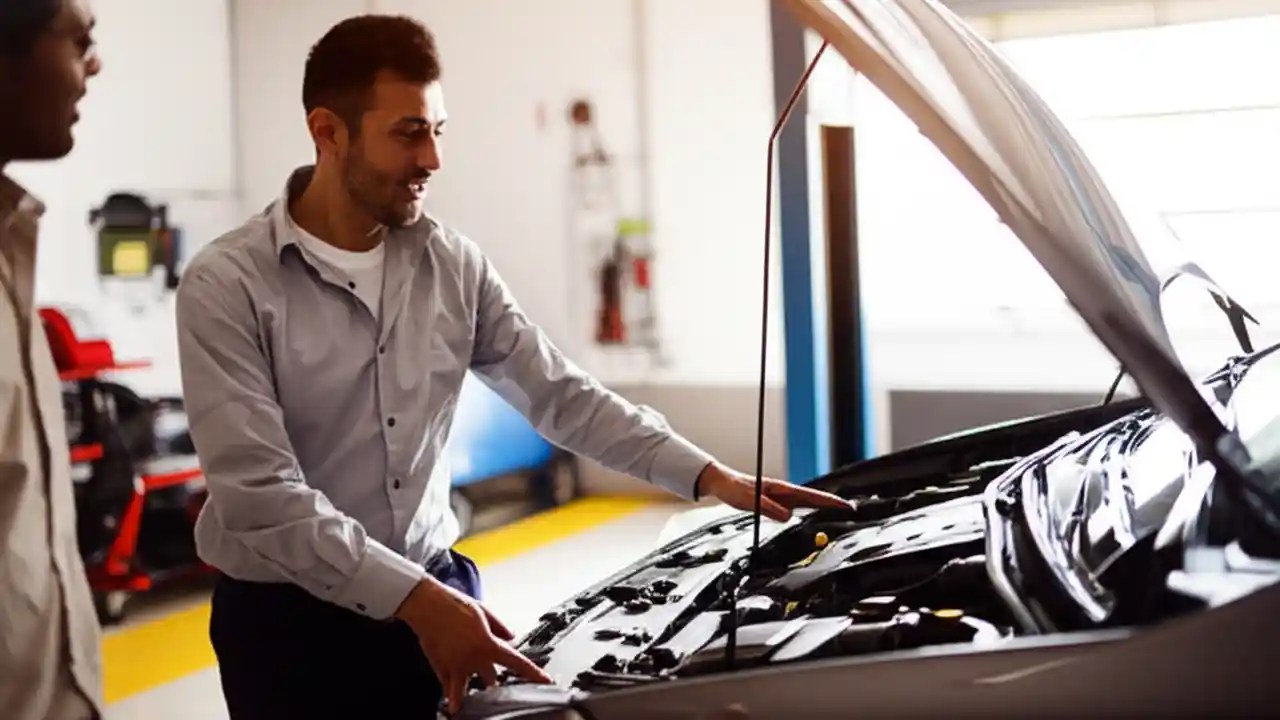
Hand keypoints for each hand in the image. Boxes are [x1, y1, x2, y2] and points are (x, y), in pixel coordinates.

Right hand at [395, 577, 552, 713]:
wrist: (427, 606)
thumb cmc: (453, 605)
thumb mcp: (483, 611)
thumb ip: (500, 626)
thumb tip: (511, 636)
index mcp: (488, 644)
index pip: (517, 663)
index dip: (534, 673)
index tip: (545, 680)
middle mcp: (474, 660)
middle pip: (491, 679)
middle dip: (492, 677)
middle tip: (490, 672)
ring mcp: (456, 667)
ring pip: (468, 690)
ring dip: (471, 690)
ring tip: (470, 696)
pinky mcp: (441, 669)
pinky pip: (449, 687)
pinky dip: (452, 691)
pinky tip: (453, 696)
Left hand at [697, 463, 853, 521]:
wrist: (722, 483)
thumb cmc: (734, 489)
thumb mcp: (751, 500)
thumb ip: (769, 509)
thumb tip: (788, 517)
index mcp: (781, 489)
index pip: (811, 495)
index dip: (828, 501)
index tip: (844, 504)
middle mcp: (783, 492)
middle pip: (813, 498)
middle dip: (831, 503)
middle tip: (849, 508)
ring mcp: (780, 497)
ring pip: (805, 503)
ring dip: (820, 507)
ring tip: (836, 512)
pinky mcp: (774, 502)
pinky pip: (794, 508)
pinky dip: (805, 512)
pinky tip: (810, 516)